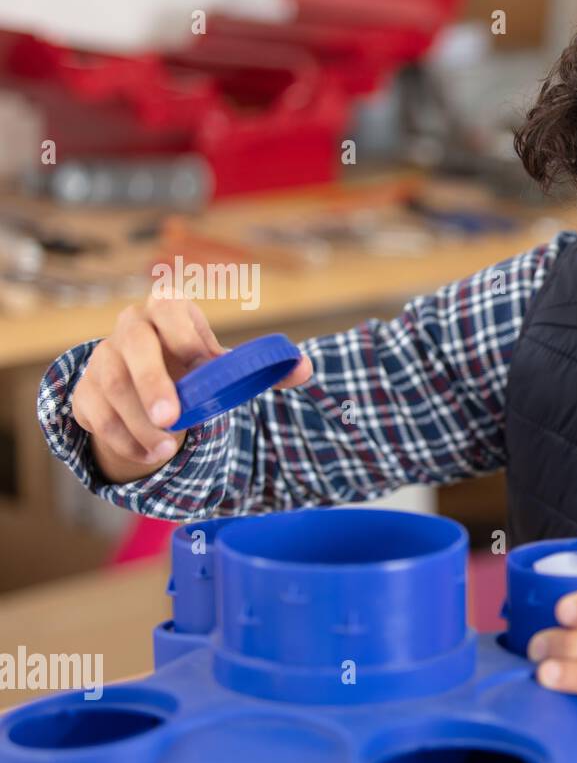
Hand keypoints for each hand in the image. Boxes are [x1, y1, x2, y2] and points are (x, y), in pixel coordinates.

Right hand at [70, 295, 311, 482]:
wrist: (154, 386)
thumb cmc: (197, 369)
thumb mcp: (228, 365)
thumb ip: (266, 367)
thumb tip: (304, 368)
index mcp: (167, 310)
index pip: (168, 307)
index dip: (185, 334)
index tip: (203, 363)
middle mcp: (130, 328)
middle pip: (131, 347)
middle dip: (151, 383)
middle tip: (172, 419)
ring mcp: (102, 358)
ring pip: (109, 387)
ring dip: (138, 423)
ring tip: (168, 449)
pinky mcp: (85, 392)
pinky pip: (94, 415)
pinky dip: (122, 440)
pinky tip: (149, 455)